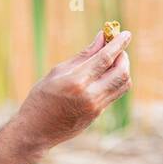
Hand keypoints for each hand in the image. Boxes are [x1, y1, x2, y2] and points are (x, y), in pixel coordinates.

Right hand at [8, 29, 130, 154]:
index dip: (118, 44)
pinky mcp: (98, 114)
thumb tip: (101, 38)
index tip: (126, 33)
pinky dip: (115, 81)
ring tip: (113, 61)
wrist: (36, 130)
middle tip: (117, 49)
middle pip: (121, 72)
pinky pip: (115, 94)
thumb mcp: (57, 72)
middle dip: (123, 57)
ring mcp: (96, 107)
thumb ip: (83, 55)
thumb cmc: (41, 97)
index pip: (105, 59)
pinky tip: (106, 75)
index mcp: (76, 81)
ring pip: (123, 85)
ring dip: (123, 69)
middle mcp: (90, 95)